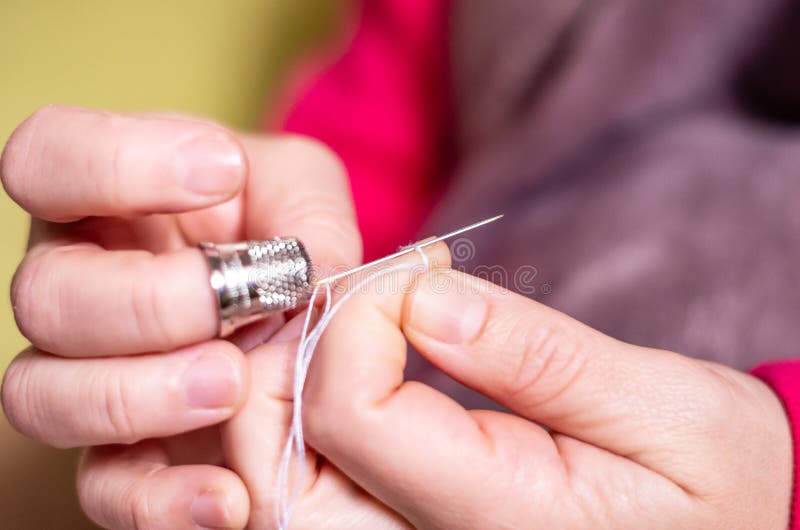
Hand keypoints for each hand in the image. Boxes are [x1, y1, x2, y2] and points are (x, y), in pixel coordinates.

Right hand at [0, 105, 361, 528]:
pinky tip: (225, 496)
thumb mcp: (307, 198)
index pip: (45, 157)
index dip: (112, 162)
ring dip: (138, 393)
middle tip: (229, 304)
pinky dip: (158, 499)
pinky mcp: (125, 455)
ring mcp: (90, 376)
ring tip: (231, 385)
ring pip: (43, 395)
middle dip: (144, 301)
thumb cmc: (288, 238)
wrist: (300, 325)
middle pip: (43, 293)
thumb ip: (304, 207)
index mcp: (107, 204)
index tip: (221, 172)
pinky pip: (105, 488)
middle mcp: (79, 288)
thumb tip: (298, 265)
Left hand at [224, 245, 791, 528]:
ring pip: (273, 482)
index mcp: (496, 523)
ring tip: (356, 319)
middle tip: (361, 291)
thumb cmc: (716, 478)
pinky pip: (308, 486)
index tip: (419, 268)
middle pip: (276, 465)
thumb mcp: (663, 406)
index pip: (350, 415)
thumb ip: (537, 357)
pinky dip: (303, 413)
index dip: (357, 317)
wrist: (728, 528)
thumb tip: (423, 298)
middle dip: (290, 356)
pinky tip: (353, 364)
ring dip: (285, 384)